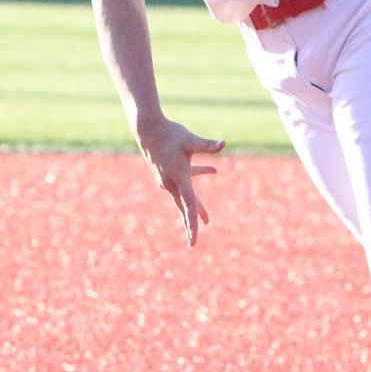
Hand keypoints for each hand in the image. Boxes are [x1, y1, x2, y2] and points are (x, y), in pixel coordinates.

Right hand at [136, 117, 224, 245]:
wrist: (147, 128)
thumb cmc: (170, 133)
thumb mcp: (190, 140)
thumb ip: (207, 145)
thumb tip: (223, 144)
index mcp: (179, 178)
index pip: (189, 204)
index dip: (192, 222)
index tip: (194, 238)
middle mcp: (172, 183)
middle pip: (185, 207)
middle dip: (191, 224)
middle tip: (193, 243)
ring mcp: (168, 179)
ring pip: (185, 196)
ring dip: (197, 206)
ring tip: (207, 220)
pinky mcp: (167, 173)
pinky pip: (185, 182)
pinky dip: (198, 178)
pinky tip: (213, 171)